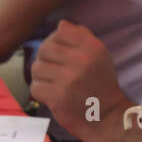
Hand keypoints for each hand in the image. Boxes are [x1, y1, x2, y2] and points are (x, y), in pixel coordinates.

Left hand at [28, 20, 127, 135]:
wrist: (105, 117)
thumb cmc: (100, 84)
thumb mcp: (99, 55)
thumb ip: (81, 37)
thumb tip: (60, 24)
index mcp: (92, 47)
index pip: (60, 31)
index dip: (55, 41)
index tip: (59, 54)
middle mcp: (81, 60)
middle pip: (44, 49)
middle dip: (45, 59)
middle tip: (52, 70)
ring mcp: (68, 79)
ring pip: (37, 68)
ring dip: (41, 76)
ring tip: (52, 82)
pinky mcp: (57, 97)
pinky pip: (35, 87)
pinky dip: (40, 91)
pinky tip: (51, 94)